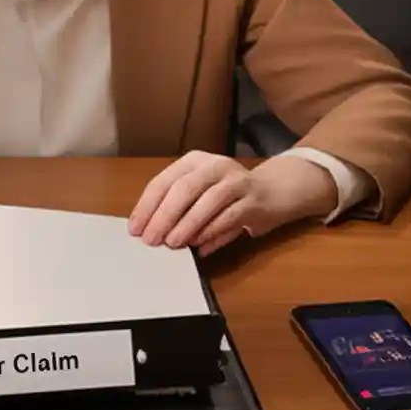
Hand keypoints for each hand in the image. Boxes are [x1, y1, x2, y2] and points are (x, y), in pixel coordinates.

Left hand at [128, 150, 337, 256]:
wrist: (274, 190)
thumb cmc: (227, 194)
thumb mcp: (199, 193)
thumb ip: (176, 207)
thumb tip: (148, 230)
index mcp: (194, 162)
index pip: (164, 181)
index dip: (147, 206)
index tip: (136, 229)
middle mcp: (215, 166)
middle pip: (184, 189)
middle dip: (164, 217)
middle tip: (152, 240)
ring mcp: (237, 181)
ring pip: (207, 203)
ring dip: (187, 226)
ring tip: (173, 243)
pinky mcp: (254, 200)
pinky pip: (230, 217)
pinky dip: (213, 233)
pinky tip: (200, 247)